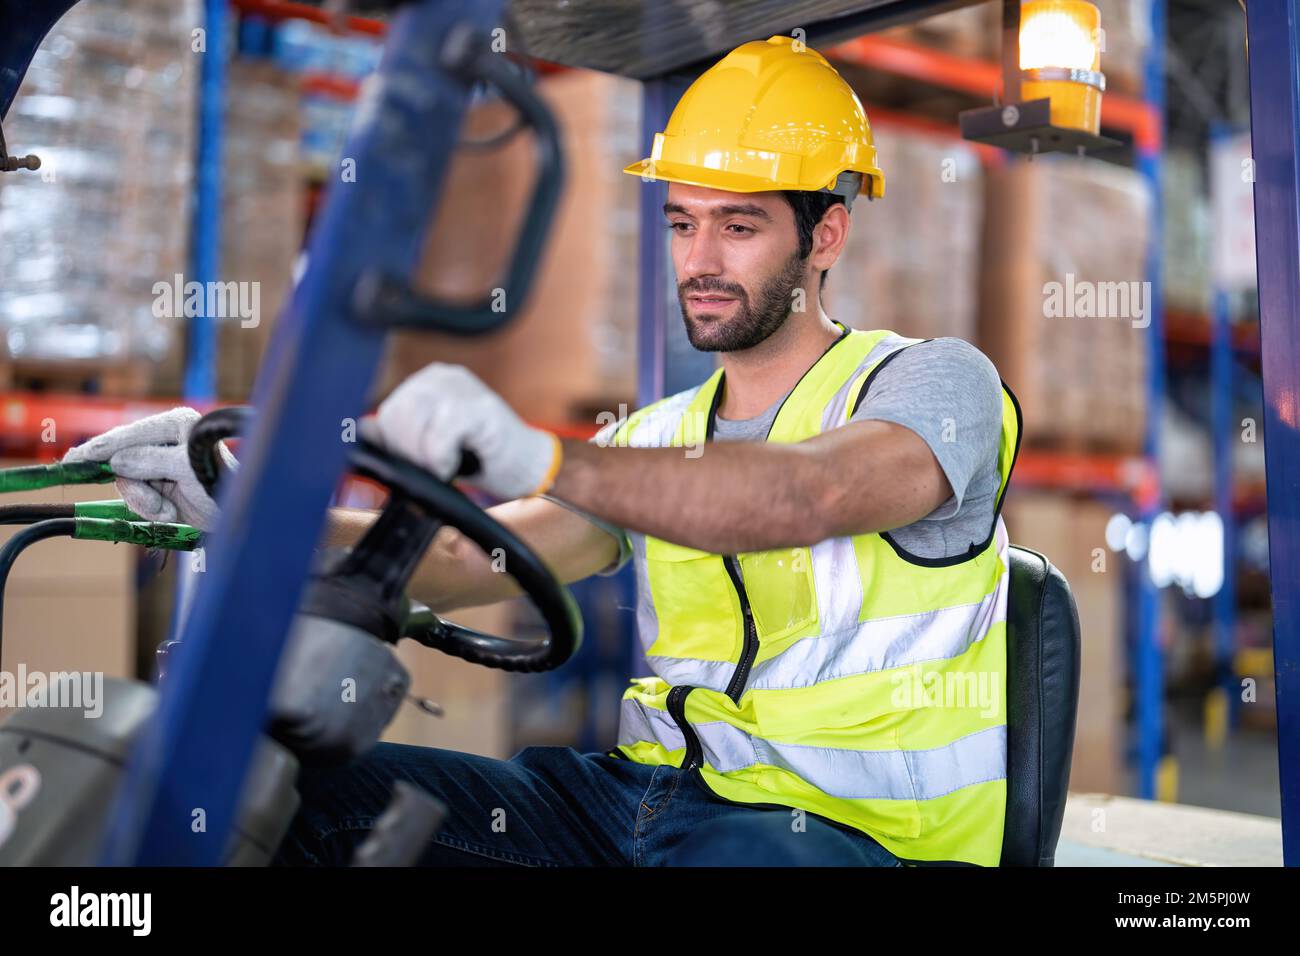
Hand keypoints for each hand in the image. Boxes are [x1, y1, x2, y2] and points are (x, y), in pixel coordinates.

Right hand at [62, 407, 236, 530]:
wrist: (240, 517)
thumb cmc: (223, 487)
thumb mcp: (189, 470)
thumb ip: (153, 460)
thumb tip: (117, 460)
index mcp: (177, 424)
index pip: (129, 434)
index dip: (100, 448)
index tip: (74, 460)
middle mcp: (167, 439)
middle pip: (122, 458)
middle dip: (135, 487)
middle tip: (156, 506)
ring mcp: (160, 462)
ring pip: (126, 481)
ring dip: (145, 502)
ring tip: (171, 512)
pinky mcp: (158, 484)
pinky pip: (136, 496)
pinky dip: (149, 509)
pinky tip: (172, 514)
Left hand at [370, 363, 559, 499]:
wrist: (528, 465)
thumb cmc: (480, 457)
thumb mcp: (431, 446)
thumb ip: (400, 436)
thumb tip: (361, 431)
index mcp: (427, 382)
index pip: (387, 413)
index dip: (395, 447)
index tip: (416, 465)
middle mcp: (442, 377)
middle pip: (396, 418)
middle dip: (409, 454)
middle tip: (434, 469)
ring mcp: (462, 388)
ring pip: (413, 426)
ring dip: (425, 459)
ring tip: (448, 466)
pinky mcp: (479, 406)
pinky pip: (438, 438)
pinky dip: (442, 460)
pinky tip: (457, 464)